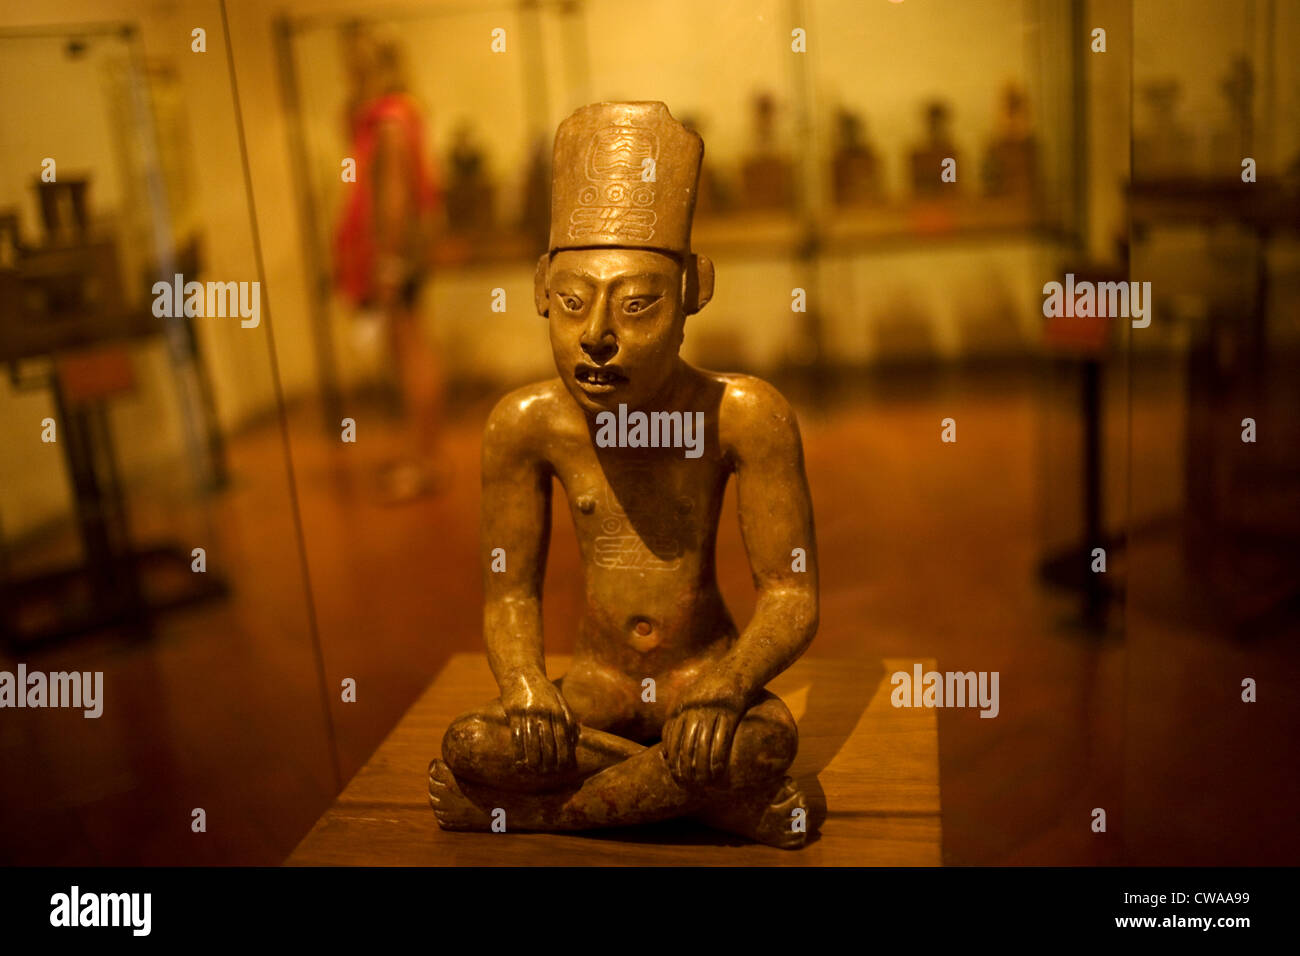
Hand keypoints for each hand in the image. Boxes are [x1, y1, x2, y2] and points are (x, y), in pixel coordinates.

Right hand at [500, 671, 577, 772]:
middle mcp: (543, 711)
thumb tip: (576, 736)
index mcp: (557, 708)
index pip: (563, 735)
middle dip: (550, 759)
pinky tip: (520, 760)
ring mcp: (527, 712)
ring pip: (531, 739)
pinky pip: (516, 734)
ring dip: (534, 757)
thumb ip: (568, 715)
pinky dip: (518, 749)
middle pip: (548, 740)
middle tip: (550, 772)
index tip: (564, 766)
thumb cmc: (542, 689)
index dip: (564, 752)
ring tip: (535, 770)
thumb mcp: (559, 698)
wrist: (521, 672)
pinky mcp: (513, 712)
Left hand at [661, 670, 747, 786]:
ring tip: (702, 782)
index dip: (671, 757)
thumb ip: (677, 719)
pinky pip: (722, 738)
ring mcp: (711, 710)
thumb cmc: (710, 689)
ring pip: (703, 744)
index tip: (674, 772)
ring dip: (702, 766)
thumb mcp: (688, 698)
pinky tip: (718, 769)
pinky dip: (718, 756)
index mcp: (680, 706)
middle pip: (685, 743)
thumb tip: (666, 746)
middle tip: (687, 783)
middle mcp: (693, 708)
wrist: (735, 670)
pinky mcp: (729, 711)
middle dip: (685, 766)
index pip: (670, 736)